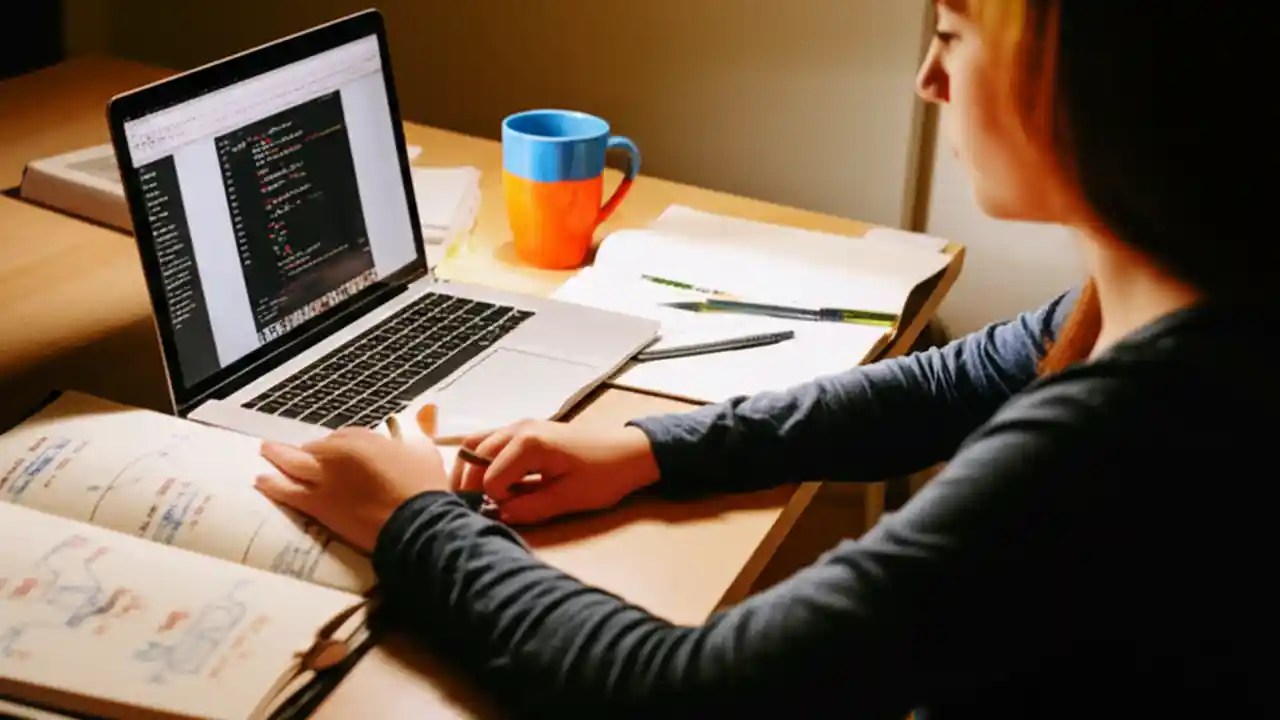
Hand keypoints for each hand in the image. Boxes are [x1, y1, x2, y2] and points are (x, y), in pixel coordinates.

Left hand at [255, 427, 447, 552]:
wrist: (415, 524)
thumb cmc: (423, 485)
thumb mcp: (422, 449)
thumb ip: (414, 431)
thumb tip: (422, 415)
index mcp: (362, 440)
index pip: (341, 436)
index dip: (339, 444)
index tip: (341, 451)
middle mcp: (337, 456)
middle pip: (313, 447)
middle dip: (300, 446)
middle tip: (285, 444)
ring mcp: (325, 481)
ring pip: (293, 464)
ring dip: (278, 457)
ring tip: (265, 453)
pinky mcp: (319, 506)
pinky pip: (288, 492)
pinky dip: (273, 485)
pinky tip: (262, 481)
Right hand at [452, 420, 659, 524]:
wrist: (630, 452)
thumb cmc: (604, 475)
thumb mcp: (568, 499)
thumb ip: (530, 508)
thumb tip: (498, 515)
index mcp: (529, 444)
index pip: (489, 478)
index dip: (492, 502)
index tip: (504, 516)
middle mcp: (518, 429)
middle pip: (473, 456)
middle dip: (469, 485)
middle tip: (476, 510)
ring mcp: (521, 425)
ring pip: (476, 444)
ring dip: (470, 469)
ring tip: (475, 496)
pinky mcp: (526, 429)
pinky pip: (490, 441)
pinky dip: (481, 460)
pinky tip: (491, 481)